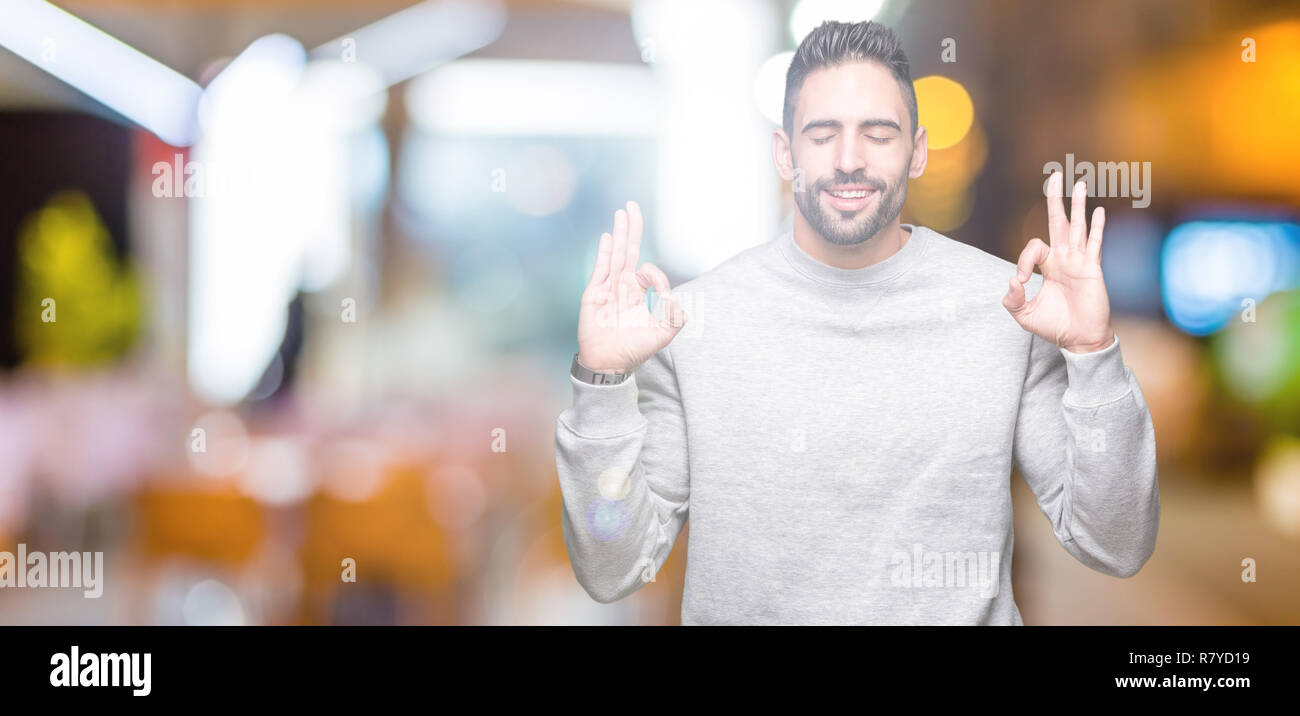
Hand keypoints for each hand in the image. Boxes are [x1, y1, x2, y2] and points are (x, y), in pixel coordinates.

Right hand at [576, 201, 686, 372]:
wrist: (609, 364)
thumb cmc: (633, 350)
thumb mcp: (662, 334)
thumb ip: (675, 318)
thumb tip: (676, 298)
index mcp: (636, 293)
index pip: (647, 271)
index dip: (658, 276)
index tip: (664, 294)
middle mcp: (621, 287)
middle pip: (628, 251)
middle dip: (632, 228)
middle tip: (633, 205)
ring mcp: (607, 288)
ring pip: (615, 255)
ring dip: (619, 233)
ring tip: (622, 212)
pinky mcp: (594, 294)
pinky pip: (600, 269)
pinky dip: (605, 253)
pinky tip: (608, 236)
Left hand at [1003, 172, 1114, 353]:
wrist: (1079, 340)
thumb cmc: (1054, 327)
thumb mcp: (1024, 315)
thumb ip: (1012, 300)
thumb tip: (1011, 282)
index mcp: (1047, 267)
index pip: (1033, 247)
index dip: (1022, 259)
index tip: (1019, 280)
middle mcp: (1063, 259)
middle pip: (1058, 222)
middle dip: (1055, 199)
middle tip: (1055, 176)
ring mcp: (1079, 262)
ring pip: (1077, 227)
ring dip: (1077, 205)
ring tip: (1078, 183)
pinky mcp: (1092, 269)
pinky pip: (1094, 244)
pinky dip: (1096, 227)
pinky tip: (1099, 211)